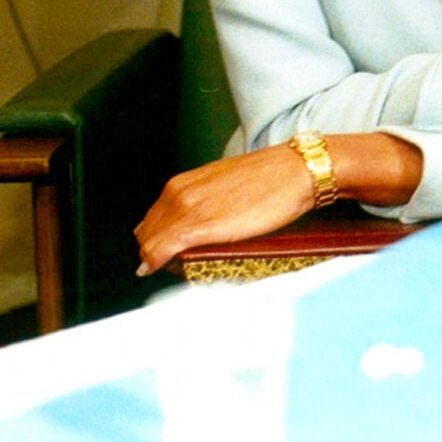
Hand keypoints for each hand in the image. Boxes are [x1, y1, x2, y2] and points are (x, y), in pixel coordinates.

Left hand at [134, 145, 316, 274]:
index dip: (156, 239)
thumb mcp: (226, 186)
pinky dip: (155, 262)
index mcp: (183, 184)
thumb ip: (206, 201)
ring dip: (156, 259)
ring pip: (149, 243)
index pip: (152, 219)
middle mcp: (178, 194)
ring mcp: (186, 210)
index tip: (168, 253)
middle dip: (154, 251)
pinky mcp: (198, 226)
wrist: (295, 172)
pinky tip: (158, 269)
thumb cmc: (269, 180)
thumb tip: (203, 223)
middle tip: (172, 265)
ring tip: (176, 269)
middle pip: (146, 232)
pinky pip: (160, 250)